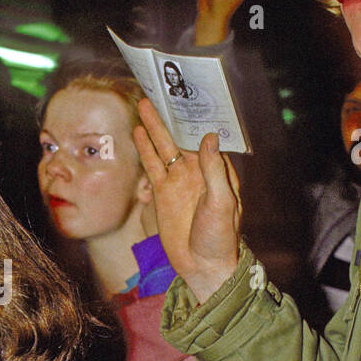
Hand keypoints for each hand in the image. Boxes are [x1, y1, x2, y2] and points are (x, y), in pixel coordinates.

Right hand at [134, 101, 242, 301]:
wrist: (202, 266)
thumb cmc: (219, 237)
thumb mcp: (221, 203)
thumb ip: (213, 170)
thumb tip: (208, 138)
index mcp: (217, 172)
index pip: (205, 138)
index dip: (196, 119)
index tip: (188, 97)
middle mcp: (197, 172)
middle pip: (181, 138)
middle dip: (170, 117)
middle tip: (157, 95)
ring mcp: (179, 182)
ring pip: (164, 148)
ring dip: (155, 128)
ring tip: (145, 106)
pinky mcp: (163, 194)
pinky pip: (152, 167)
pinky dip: (146, 150)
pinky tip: (139, 134)